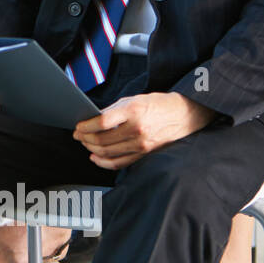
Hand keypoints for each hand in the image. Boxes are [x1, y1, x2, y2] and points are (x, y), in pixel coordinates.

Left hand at [74, 92, 214, 169]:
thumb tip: (92, 120)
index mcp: (134, 111)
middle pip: (102, 139)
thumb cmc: (158, 105)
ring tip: (85, 143)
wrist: (185, 115)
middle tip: (78, 135)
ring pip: (108, 152)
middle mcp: (138, 129)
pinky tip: (95, 157)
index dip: (86, 126)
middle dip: (85, 138)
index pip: (102, 122)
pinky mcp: (145, 154)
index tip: (78, 127)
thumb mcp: (134, 100)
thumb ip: (113, 110)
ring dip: (92, 149)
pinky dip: (104, 162)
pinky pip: (119, 162)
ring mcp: (142, 144)